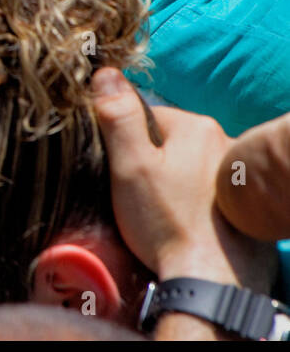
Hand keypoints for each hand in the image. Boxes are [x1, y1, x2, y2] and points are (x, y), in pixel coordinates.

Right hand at [90, 68, 274, 292]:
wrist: (209, 278)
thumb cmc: (167, 223)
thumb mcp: (129, 165)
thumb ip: (117, 116)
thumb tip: (106, 74)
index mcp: (196, 127)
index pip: (148, 117)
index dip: (124, 142)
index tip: (119, 171)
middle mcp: (226, 143)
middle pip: (171, 142)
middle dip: (152, 162)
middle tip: (137, 196)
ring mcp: (238, 175)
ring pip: (191, 166)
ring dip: (174, 183)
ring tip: (160, 213)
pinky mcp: (246, 205)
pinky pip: (209, 191)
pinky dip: (195, 203)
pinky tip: (183, 223)